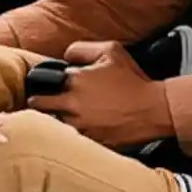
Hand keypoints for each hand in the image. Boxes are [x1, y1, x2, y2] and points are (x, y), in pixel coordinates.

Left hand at [26, 41, 173, 146]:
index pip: (43, 82)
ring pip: (50, 125)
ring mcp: (79, 126)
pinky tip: (70, 135)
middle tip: (41, 105)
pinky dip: (66, 138)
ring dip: (51, 122)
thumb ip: (81, 49)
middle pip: (38, 106)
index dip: (43, 84)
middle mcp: (72, 104)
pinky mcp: (89, 142)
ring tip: (54, 120)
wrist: (153, 109)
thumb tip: (65, 57)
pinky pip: (68, 141)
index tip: (46, 87)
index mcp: (74, 80)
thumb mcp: (110, 51)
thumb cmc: (133, 80)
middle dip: (38, 104)